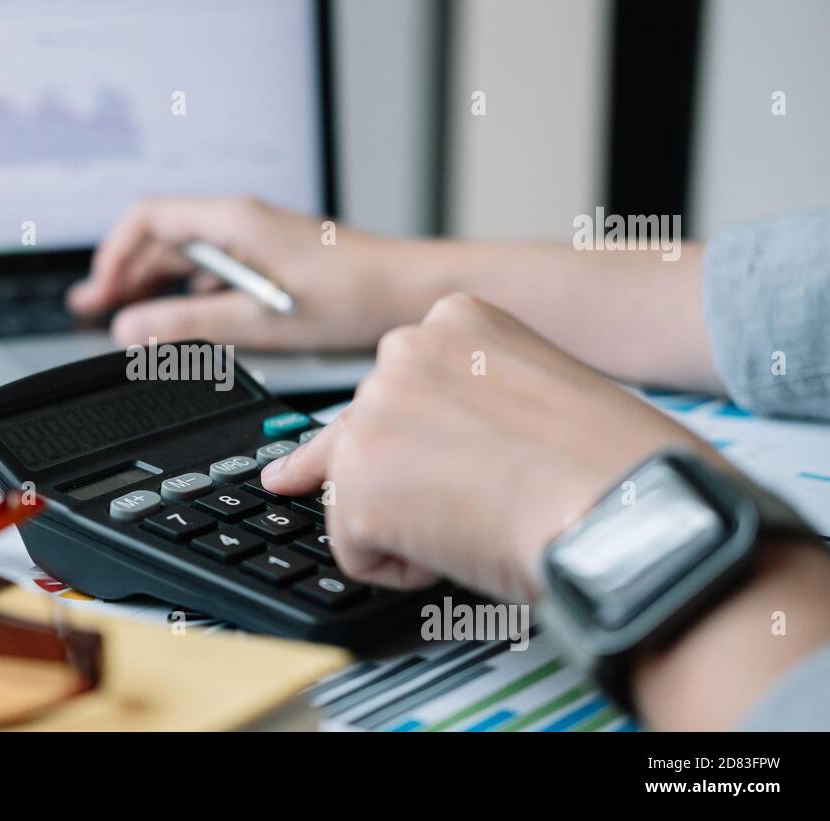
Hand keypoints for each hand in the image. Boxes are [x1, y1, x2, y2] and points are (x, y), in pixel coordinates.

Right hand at [68, 196, 434, 349]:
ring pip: (187, 253)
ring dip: (154, 282)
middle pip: (162, 237)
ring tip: (129, 315)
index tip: (99, 293)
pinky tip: (187, 315)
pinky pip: (215, 265)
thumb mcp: (260, 320)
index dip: (113, 254)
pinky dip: (189, 289)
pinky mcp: (274, 256)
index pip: (147, 219)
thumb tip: (130, 329)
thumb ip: (190, 325)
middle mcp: (241, 221)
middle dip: (125, 272)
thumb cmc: (352, 297)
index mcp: (232, 222)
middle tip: (96, 311)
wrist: (411, 290)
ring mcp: (258, 237)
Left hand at [261, 294, 715, 603]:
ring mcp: (373, 416)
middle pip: (366, 438)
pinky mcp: (357, 487)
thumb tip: (433, 439)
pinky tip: (466, 548)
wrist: (629, 511)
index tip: (474, 461)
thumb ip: (476, 394)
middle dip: (408, 480)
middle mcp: (402, 351)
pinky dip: (403, 572)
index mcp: (455, 321)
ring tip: (482, 519)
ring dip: (407, 523)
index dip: (432, 444)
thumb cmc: (616, 466)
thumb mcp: (541, 385)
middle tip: (483, 498)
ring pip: (355, 493)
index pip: (399, 390)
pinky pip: (356, 552)